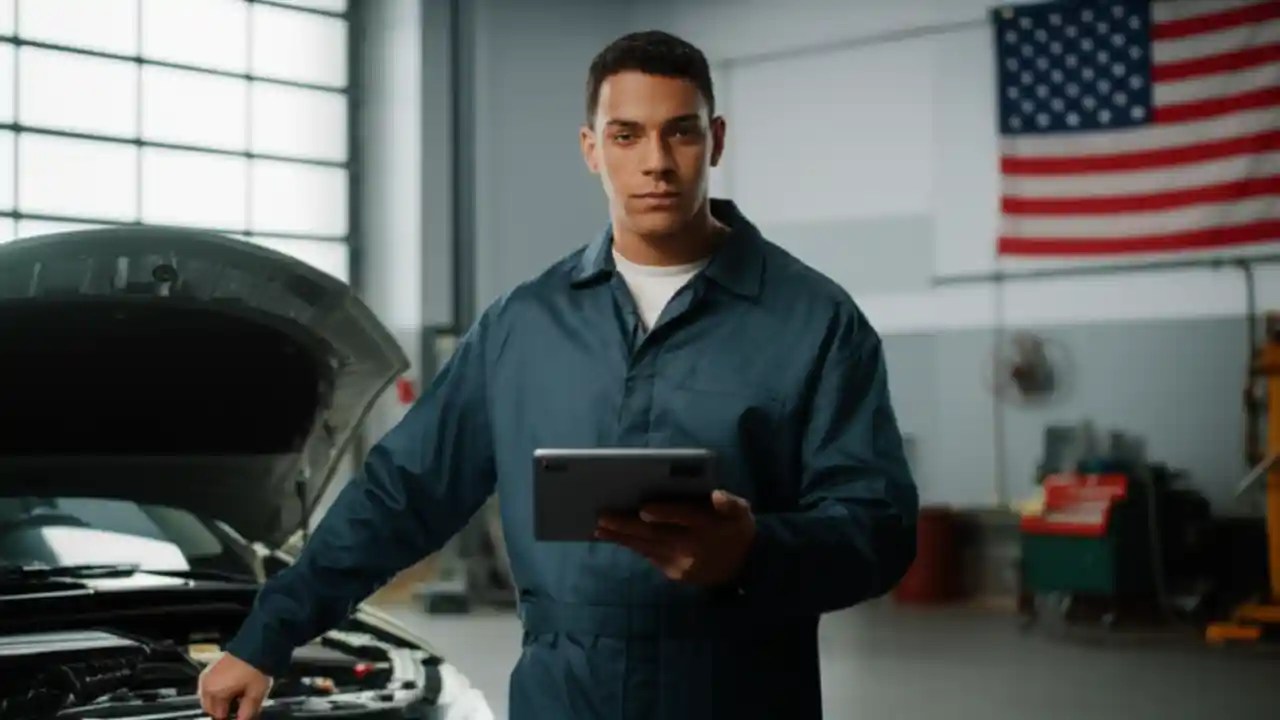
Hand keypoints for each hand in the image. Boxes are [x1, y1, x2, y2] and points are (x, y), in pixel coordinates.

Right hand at [198, 652, 272, 719]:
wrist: (254, 645)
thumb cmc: (254, 671)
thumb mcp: (255, 694)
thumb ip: (247, 712)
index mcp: (214, 694)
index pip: (218, 716)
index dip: (229, 717)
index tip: (239, 715)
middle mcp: (205, 686)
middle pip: (210, 708)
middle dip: (221, 711)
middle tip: (236, 708)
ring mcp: (206, 677)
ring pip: (207, 698)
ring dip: (217, 702)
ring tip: (234, 699)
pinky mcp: (208, 669)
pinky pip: (208, 687)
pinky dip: (215, 692)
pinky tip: (229, 689)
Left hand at [596, 489, 755, 586]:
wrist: (746, 567)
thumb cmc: (737, 529)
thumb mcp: (742, 512)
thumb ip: (731, 503)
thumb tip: (718, 496)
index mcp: (708, 526)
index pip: (684, 517)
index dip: (664, 513)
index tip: (643, 508)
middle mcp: (692, 546)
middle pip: (656, 534)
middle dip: (627, 526)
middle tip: (603, 518)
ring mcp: (681, 564)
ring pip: (647, 548)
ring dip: (622, 538)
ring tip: (600, 529)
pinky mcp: (674, 574)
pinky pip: (650, 557)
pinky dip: (633, 546)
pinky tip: (618, 537)